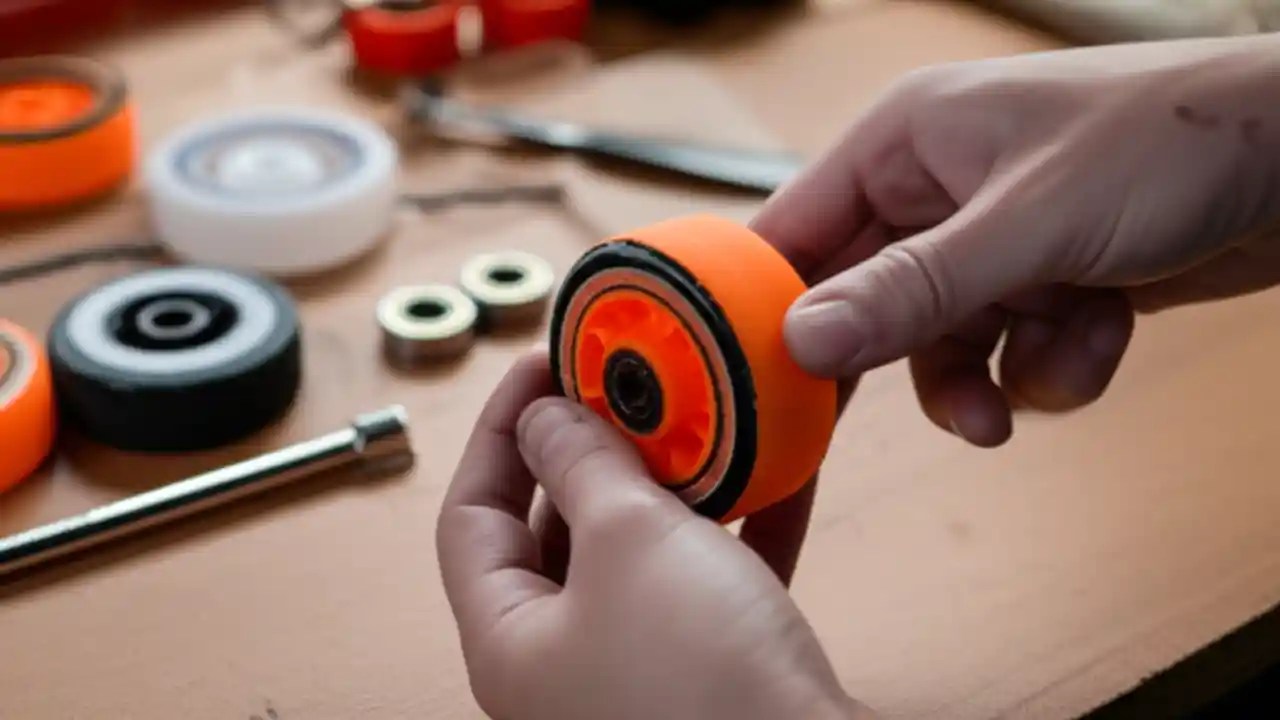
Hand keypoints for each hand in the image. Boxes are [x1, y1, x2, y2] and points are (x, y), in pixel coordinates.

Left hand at [437, 352, 874, 719]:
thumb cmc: (699, 675)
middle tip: (624, 384)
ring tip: (698, 415)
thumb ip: (580, 465)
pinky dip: (739, 528)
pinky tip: (778, 473)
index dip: (501, 430)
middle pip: (554, 532)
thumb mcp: (627, 540)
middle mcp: (563, 662)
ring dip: (671, 483)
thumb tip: (544, 418)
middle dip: (590, 451)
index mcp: (509, 640)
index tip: (542, 364)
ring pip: (639, 555)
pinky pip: (712, 584)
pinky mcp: (713, 676)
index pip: (470, 515)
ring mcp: (639, 672)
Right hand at [753, 34, 1279, 446]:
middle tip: (875, 425)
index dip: (768, 310)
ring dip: (984, 382)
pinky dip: (1053, 364)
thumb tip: (803, 342)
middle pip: (864, 302)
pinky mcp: (1044, 282)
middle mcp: (934, 190)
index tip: (759, 385)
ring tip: (1023, 397)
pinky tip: (1103, 334)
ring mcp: (990, 239)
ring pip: (940, 344)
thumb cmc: (1174, 141)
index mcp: (903, 142)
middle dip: (897, 364)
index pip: (794, 232)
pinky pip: (1009, 354)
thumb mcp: (1027, 223)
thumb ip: (911, 289)